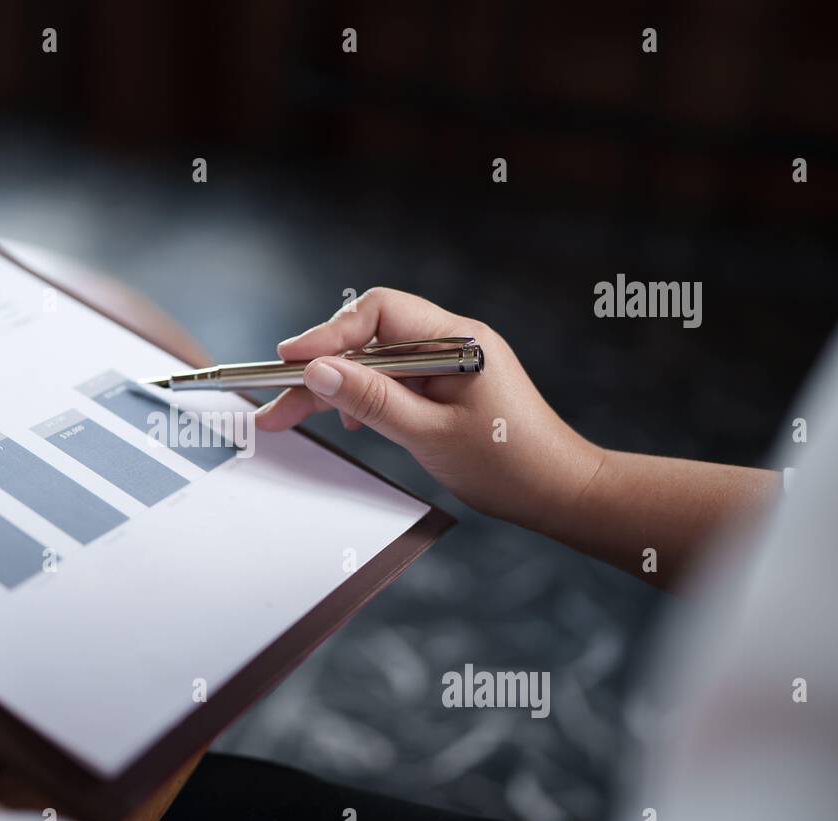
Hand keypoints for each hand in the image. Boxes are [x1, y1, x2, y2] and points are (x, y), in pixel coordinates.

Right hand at [254, 288, 603, 531]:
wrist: (559, 491)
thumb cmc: (511, 464)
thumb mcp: (430, 435)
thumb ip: (372, 399)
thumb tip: (318, 370)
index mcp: (457, 339)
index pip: (378, 313)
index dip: (328, 333)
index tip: (291, 359)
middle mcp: (451, 342)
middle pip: (369, 339)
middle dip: (320, 368)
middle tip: (279, 400)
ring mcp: (447, 364)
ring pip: (374, 363)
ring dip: (336, 387)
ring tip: (295, 417)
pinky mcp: (444, 387)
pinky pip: (392, 382)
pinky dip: (363, 399)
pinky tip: (349, 422)